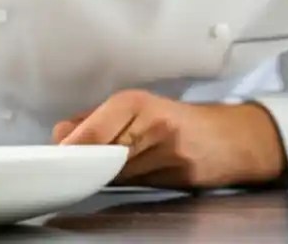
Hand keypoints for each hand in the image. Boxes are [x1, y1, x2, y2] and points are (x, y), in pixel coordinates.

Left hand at [52, 90, 287, 189]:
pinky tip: (121, 177)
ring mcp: (170, 153)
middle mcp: (153, 125)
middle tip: (67, 167)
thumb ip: (97, 120)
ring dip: (103, 175)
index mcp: (135, 103)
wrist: (231, 137)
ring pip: (119, 173)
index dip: (74, 147)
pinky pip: (139, 184)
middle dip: (85, 163)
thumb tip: (60, 135)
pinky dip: (124, 182)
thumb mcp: (136, 108)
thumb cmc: (175, 119)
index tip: (57, 156)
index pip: (94, 130)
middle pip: (104, 154)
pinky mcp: (181, 176)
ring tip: (96, 170)